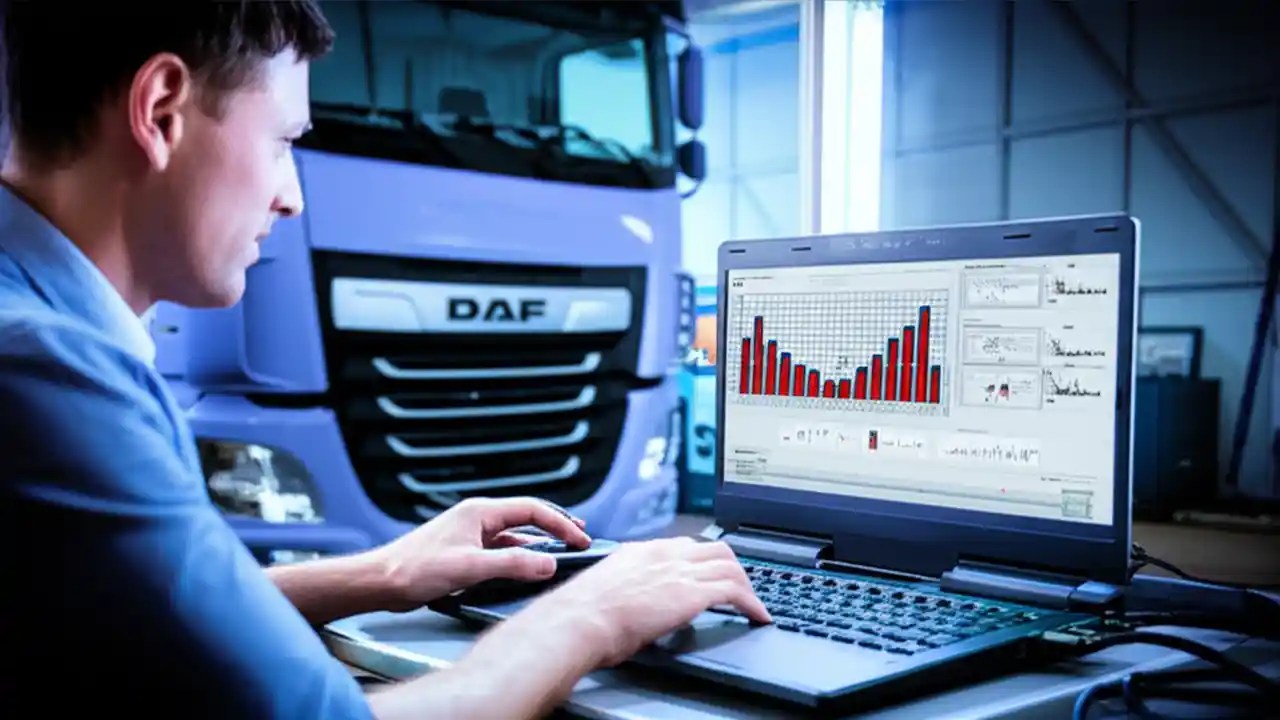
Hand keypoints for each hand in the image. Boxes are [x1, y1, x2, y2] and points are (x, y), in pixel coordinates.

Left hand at [369, 496, 591, 609]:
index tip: (579, 538)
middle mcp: (477, 518)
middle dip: (555, 526)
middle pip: (527, 516)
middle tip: (579, 537)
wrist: (382, 582)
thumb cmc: (414, 569)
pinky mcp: (465, 551)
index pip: (532, 509)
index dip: (560, 523)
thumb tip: (548, 564)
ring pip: (515, 534)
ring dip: (539, 542)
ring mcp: (471, 534)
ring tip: (561, 551)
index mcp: (480, 512)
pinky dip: (521, 555)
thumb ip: (512, 565)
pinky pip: (502, 548)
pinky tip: (528, 566)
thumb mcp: (470, 568)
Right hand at [506, 537, 771, 666]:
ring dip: (747, 585)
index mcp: (641, 551)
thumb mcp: (606, 591)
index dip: (703, 560)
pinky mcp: (692, 592)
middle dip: (732, 567)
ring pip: (730, 565)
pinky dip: (752, 603)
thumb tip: (633, 606)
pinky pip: (735, 590)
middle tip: (741, 586)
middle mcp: (663, 554)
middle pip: (713, 549)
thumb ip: (625, 590)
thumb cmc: (581, 614)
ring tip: (754, 603)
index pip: (684, 546)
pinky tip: (757, 615)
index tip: (710, 573)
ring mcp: (679, 570)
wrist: (578, 620)